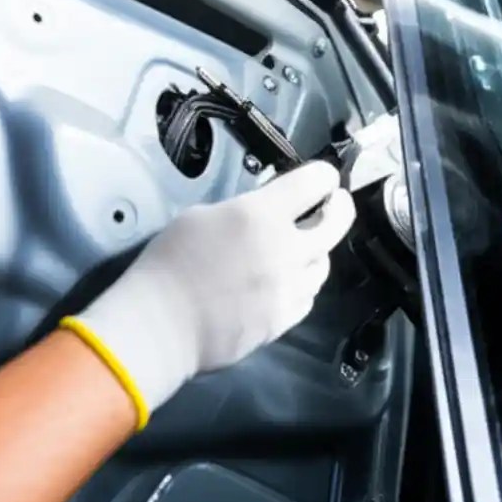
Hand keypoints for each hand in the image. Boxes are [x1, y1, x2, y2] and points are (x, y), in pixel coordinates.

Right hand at [65, 162, 355, 425]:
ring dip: (317, 251)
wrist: (161, 325)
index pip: (312, 184)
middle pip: (336, 224)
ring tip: (305, 246)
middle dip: (340, 208)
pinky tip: (287, 281)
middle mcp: (285, 250)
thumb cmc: (169, 264)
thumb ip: (243, 212)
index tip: (325, 176)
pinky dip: (302, 285)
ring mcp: (288, 289)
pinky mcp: (283, 320)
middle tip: (336, 203)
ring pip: (322, 264)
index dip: (324, 175)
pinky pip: (306, 297)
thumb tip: (265, 214)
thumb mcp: (201, 217)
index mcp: (261, 215)